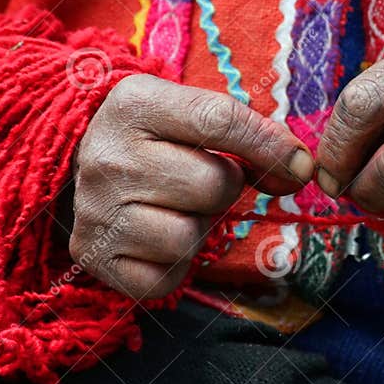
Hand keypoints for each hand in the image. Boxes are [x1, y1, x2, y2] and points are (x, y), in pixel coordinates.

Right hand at [70, 74, 313, 298]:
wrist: (82, 165)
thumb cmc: (158, 138)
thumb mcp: (193, 113)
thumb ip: (250, 132)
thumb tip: (301, 170)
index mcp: (136, 104)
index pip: (221, 120)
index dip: (271, 146)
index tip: (300, 166)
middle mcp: (108, 155)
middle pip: (212, 185)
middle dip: (224, 189)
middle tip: (201, 183)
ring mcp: (95, 210)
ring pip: (187, 238)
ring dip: (198, 230)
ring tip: (177, 210)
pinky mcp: (93, 256)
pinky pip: (164, 279)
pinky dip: (174, 267)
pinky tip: (158, 240)